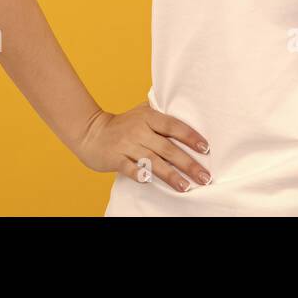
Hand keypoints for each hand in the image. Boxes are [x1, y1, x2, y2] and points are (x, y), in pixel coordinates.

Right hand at [74, 101, 212, 192]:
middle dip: (188, 163)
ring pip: (152, 161)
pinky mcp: (115, 158)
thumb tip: (189, 111)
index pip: (174, 126)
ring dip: (171, 175)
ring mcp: (127, 144)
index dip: (190, 136)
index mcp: (149, 117)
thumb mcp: (142, 112)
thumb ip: (161, 114)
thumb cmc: (123, 124)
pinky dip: (139, 173)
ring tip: (186, 186)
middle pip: (168, 147)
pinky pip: (129, 167)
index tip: (206, 148)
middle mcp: (139, 130)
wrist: (91, 132)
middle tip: (204, 176)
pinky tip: (149, 181)